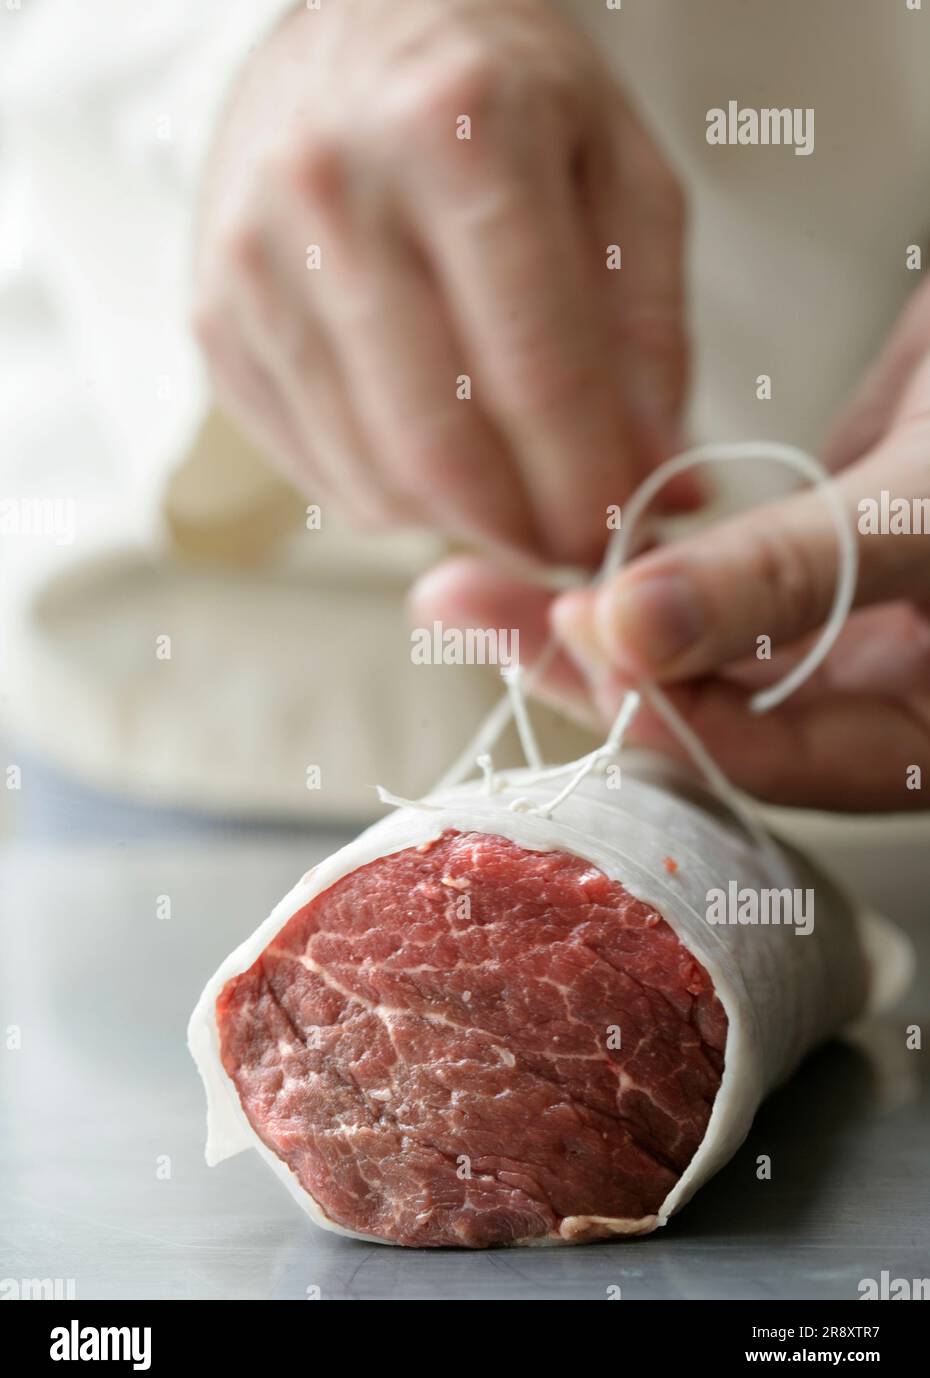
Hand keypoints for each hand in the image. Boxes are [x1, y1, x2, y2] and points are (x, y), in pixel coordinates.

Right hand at [193, 0, 693, 563]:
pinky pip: (316, 471)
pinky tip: (437, 461)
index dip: (588, 487)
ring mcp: (255, 262)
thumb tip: (661, 478)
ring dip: (460, 525)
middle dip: (522, 533)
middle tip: (571, 549)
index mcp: (458, 133)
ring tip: (513, 498)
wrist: (350, 24)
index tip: (622, 539)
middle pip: (439, 447)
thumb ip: (651, 329)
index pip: (537, 373)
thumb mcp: (620, 168)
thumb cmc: (501, 93)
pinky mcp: (215, 320)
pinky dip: (392, 498)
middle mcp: (333, 193)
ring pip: (372, 477)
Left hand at [411, 282, 929, 810]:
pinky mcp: (802, 575)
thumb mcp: (926, 511)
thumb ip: (786, 575)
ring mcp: (834, 643)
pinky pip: (699, 591)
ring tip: (472, 574)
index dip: (661, 703)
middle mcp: (872, 707)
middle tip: (467, 601)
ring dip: (583, 610)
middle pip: (702, 711)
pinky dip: (633, 565)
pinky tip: (556, 541)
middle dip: (582, 659)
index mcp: (921, 738)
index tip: (570, 626)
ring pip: (686, 652)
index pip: (766, 757)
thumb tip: (629, 629)